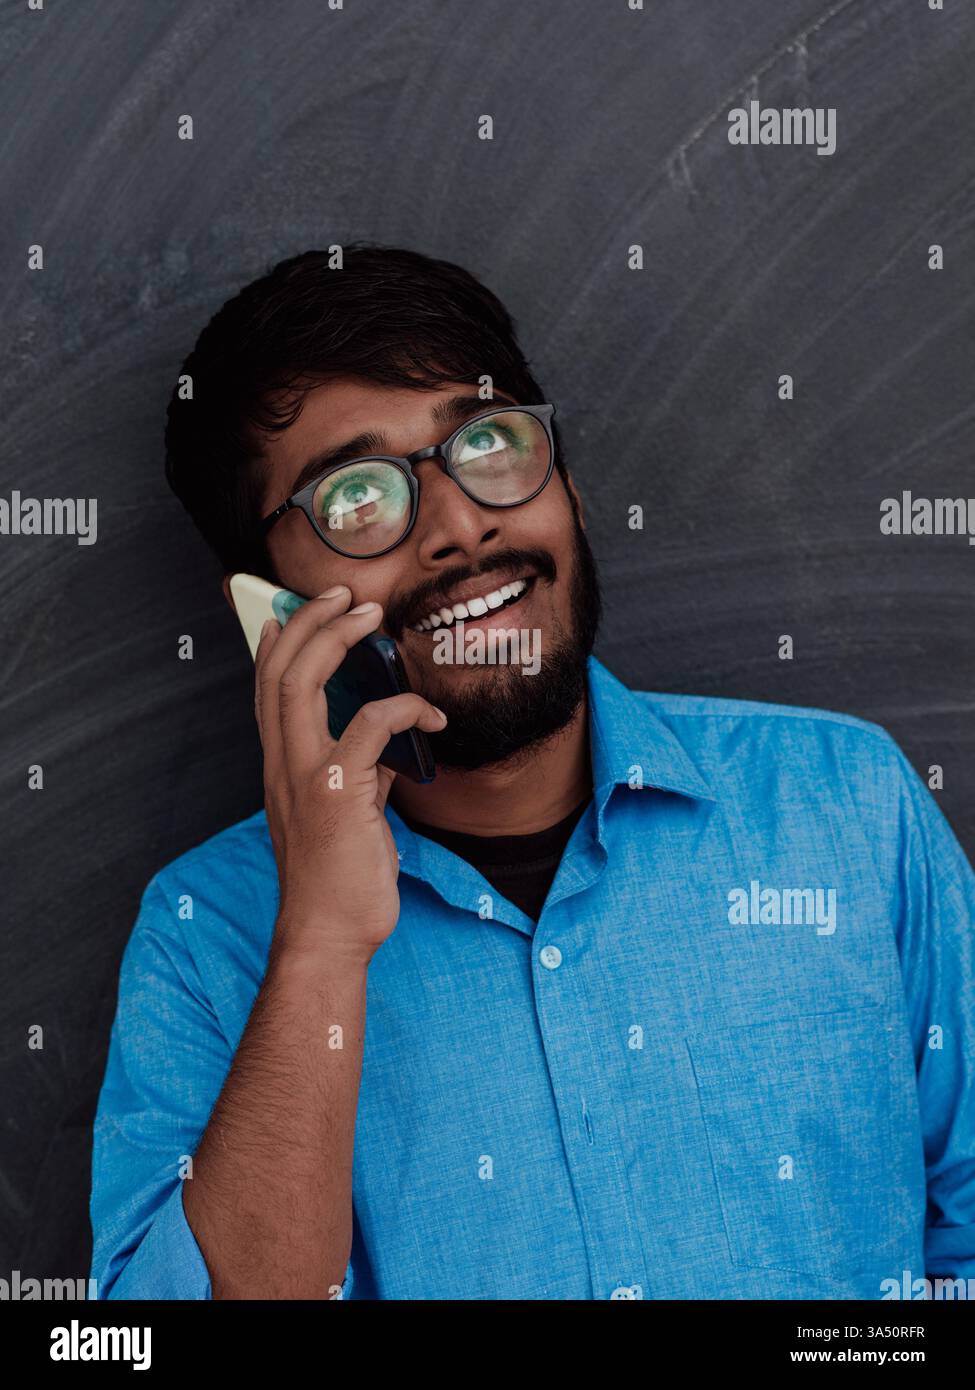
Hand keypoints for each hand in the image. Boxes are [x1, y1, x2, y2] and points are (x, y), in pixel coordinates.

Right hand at [255, 585, 445, 962]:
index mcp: (280, 769)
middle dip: (307, 621)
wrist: (328, 936)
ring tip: (370, 618)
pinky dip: (402, 707)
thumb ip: (361, 777)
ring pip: (299, 684)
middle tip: (344, 596)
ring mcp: (304, 778)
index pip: (264, 692)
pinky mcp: (338, 794)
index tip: (285, 613)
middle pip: (277, 672)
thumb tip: (389, 753)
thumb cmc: (339, 883)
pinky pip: (368, 727)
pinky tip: (430, 715)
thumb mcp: (348, 818)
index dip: (274, 646)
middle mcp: (282, 767)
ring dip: (336, 640)